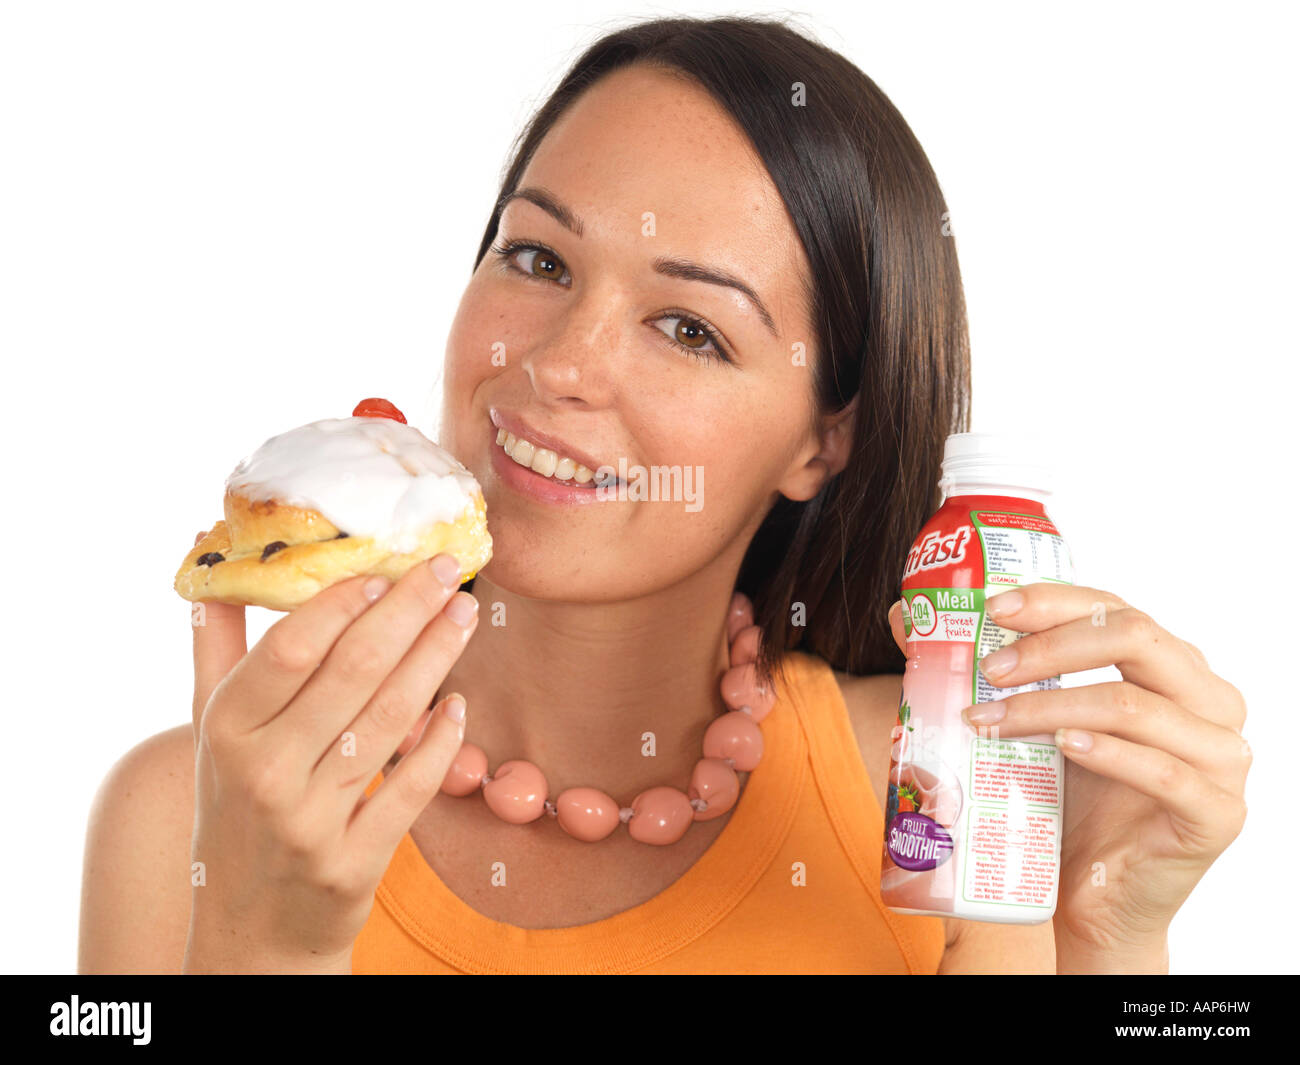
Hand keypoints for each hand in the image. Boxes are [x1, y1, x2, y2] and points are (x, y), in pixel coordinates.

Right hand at [185, 550, 478, 972]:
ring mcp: (310, 821)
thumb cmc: (235, 805)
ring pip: (389, 720)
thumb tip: (214, 556)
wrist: (247, 927)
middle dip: (409, 612)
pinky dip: (441, 743)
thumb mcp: (209, 730)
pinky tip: (460, 705)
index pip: (291, 648)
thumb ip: (217, 645)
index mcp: (225, 731)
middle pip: (352, 672)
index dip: (344, 603)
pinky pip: (411, 790)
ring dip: (436, 659)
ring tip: (465, 616)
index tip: (386, 568)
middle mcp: (264, 773)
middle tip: (450, 570)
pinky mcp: (353, 863)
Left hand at [888, 584, 1249, 971]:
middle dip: (1050, 645)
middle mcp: (1209, 698)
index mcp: (1173, 665)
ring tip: (990, 719)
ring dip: (1050, 705)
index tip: (991, 608)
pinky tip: (1063, 746)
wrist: (1096, 898)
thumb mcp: (1032, 724)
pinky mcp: (1217, 812)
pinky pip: (1163, 771)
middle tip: (988, 669)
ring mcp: (1222, 755)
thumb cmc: (1069, 802)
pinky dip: (1107, 753)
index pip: (1115, 608)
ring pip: (1132, 705)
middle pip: (1135, 637)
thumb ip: (986, 670)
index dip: (1053, 600)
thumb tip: (903, 618)